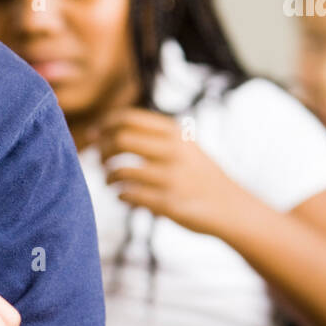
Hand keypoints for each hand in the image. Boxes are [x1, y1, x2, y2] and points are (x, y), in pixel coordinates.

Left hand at [96, 106, 239, 235]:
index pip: (128, 118)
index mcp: (175, 133)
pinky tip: (123, 196)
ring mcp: (171, 177)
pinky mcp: (168, 203)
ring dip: (108, 176)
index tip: (94, 135)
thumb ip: (153, 136)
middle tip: (100, 160)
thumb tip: (105, 130)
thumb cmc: (197, 175)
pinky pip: (129, 194)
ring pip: (120, 169)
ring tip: (109, 181)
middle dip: (102, 150)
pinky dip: (120, 195)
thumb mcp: (184, 145)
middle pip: (119, 140)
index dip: (105, 125)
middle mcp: (173, 151)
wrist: (230, 207)